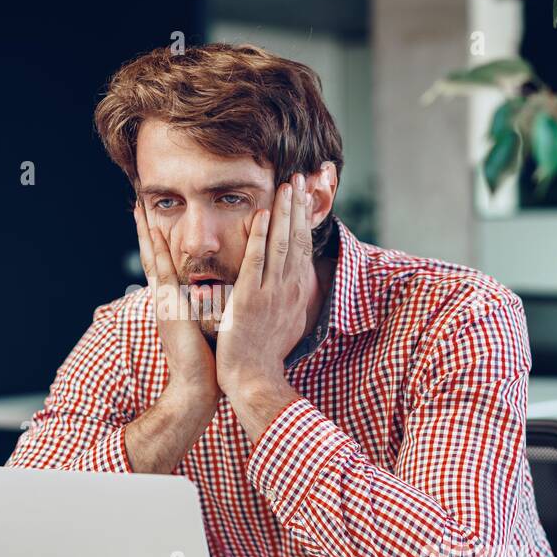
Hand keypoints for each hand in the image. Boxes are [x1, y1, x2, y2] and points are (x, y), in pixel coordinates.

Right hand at [133, 201, 218, 408]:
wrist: (197, 386)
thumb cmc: (206, 363)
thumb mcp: (204, 330)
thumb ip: (205, 312)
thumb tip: (214, 299)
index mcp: (173, 304)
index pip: (164, 267)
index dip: (157, 244)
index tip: (154, 222)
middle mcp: (165, 299)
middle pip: (153, 258)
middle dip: (145, 232)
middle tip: (139, 205)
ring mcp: (164, 302)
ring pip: (153, 259)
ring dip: (145, 233)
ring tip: (139, 208)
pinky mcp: (170, 306)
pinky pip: (163, 271)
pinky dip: (157, 251)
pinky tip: (152, 231)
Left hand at [216, 173, 312, 401]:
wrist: (254, 378)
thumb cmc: (264, 354)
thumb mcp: (286, 322)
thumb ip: (289, 298)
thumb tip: (295, 285)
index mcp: (296, 291)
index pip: (304, 246)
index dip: (305, 219)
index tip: (305, 195)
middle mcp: (289, 288)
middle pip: (298, 238)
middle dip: (299, 206)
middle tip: (300, 177)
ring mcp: (272, 293)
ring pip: (283, 244)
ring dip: (285, 212)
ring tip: (287, 185)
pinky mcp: (251, 299)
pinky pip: (257, 262)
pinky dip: (262, 237)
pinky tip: (264, 215)